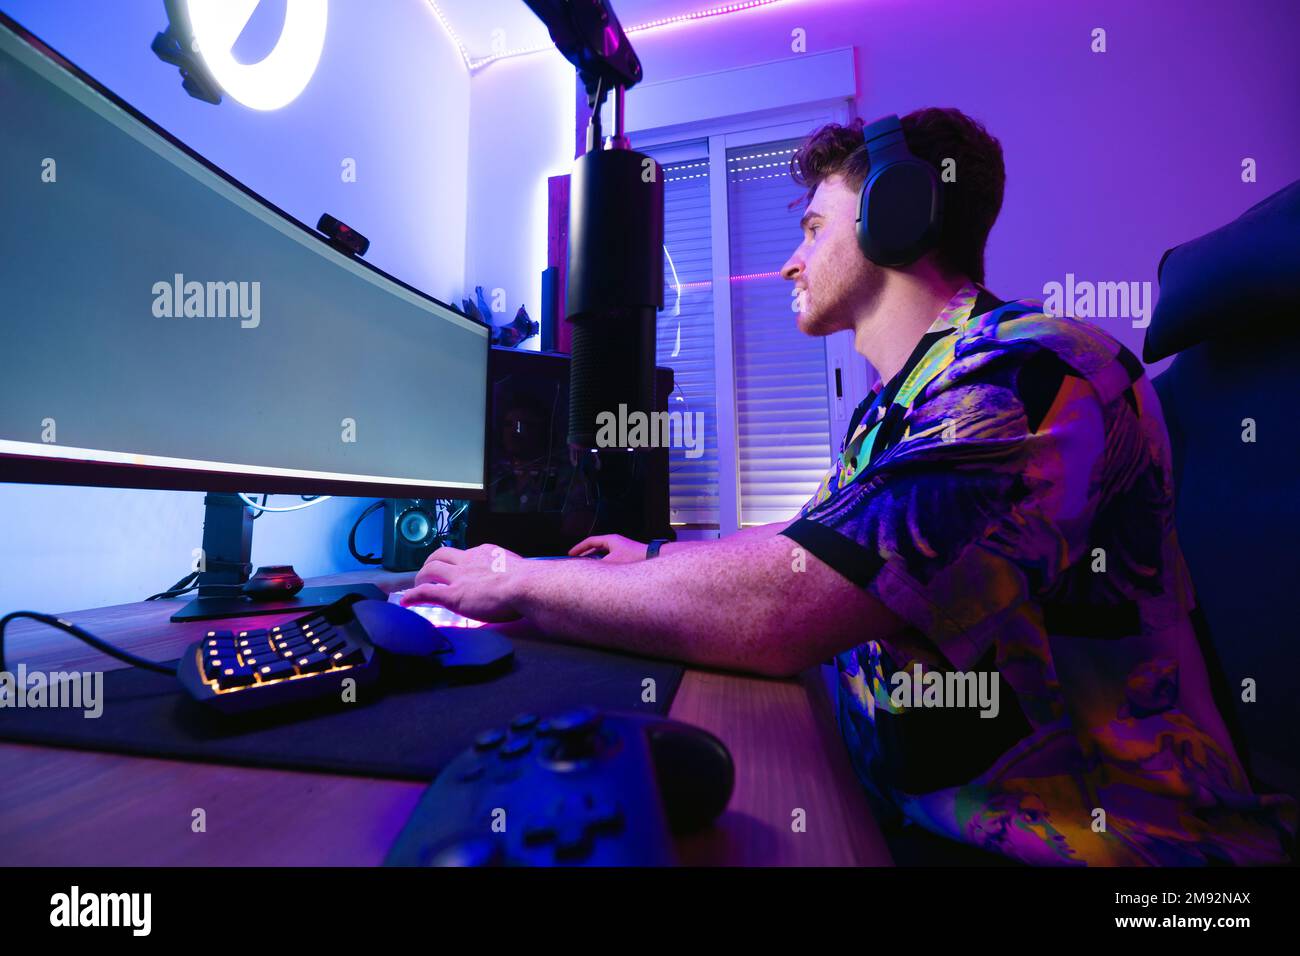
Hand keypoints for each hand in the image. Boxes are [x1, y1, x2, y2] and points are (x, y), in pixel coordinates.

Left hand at [400, 543, 528, 622]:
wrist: (526, 585)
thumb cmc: (530, 582)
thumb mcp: (520, 570)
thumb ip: (512, 574)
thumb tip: (518, 583)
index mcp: (486, 553)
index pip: (465, 554)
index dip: (457, 562)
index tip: (456, 569)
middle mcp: (469, 560)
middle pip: (441, 555)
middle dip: (431, 563)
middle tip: (428, 574)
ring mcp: (459, 577)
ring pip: (430, 570)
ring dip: (420, 578)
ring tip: (416, 587)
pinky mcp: (452, 595)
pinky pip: (426, 592)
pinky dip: (412, 596)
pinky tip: (406, 601)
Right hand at [568, 533, 646, 562]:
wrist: (651, 558)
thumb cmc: (634, 558)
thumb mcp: (612, 562)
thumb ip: (598, 565)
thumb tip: (588, 569)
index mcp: (610, 540)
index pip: (590, 541)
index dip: (579, 547)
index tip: (570, 553)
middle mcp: (614, 542)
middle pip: (595, 547)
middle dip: (585, 554)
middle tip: (575, 560)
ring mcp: (620, 548)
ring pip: (602, 553)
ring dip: (593, 559)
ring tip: (585, 566)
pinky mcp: (624, 555)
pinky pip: (608, 557)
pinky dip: (602, 563)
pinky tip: (600, 572)